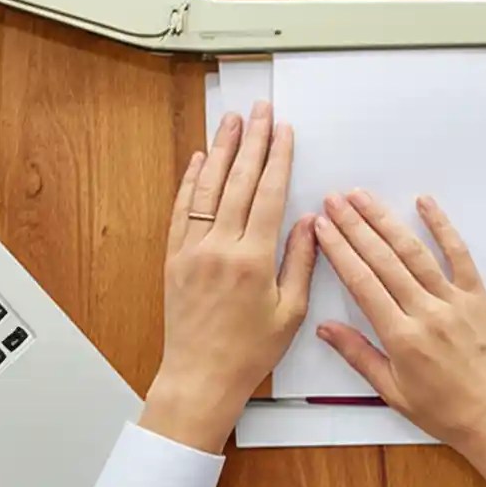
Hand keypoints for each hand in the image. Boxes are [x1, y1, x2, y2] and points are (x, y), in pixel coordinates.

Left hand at [140, 102, 317, 453]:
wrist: (201, 377)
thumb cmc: (250, 352)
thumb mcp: (290, 311)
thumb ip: (301, 261)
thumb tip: (311, 220)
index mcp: (253, 258)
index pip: (268, 194)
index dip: (278, 158)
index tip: (284, 131)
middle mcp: (220, 247)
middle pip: (239, 180)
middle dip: (253, 141)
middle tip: (260, 110)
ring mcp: (193, 249)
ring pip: (208, 188)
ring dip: (222, 150)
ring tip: (231, 120)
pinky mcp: (174, 258)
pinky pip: (182, 209)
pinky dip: (190, 181)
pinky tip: (199, 159)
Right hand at [314, 190, 485, 486]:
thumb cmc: (446, 412)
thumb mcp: (393, 391)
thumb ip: (358, 355)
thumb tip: (324, 327)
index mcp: (401, 337)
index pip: (361, 282)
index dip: (338, 250)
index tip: (321, 226)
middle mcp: (426, 313)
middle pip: (383, 259)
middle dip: (354, 226)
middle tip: (334, 200)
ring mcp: (454, 301)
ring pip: (414, 251)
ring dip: (386, 220)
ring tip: (364, 197)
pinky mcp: (478, 296)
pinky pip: (459, 254)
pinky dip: (442, 226)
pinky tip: (425, 203)